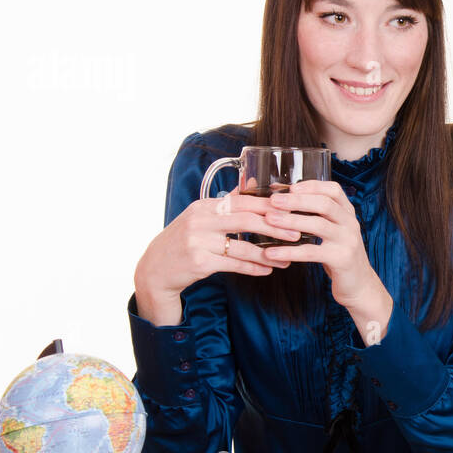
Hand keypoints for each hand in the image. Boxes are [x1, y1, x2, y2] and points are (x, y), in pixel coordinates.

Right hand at [133, 193, 301, 325]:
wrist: (155, 270)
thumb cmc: (184, 242)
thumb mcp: (201, 217)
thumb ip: (226, 203)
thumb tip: (252, 183)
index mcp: (204, 206)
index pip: (243, 201)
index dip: (270, 206)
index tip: (292, 210)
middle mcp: (200, 220)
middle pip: (246, 220)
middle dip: (276, 227)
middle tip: (297, 233)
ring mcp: (198, 241)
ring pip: (242, 246)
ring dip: (268, 253)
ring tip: (287, 257)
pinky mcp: (198, 262)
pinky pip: (233, 264)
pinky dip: (253, 267)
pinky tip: (268, 270)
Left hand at [262, 180, 392, 339]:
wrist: (360, 286)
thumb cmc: (339, 256)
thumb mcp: (334, 232)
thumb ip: (318, 217)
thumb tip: (286, 200)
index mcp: (348, 214)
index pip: (333, 190)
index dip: (311, 186)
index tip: (290, 187)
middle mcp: (350, 224)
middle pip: (324, 203)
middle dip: (296, 200)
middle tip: (273, 200)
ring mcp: (348, 241)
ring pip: (318, 224)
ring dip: (290, 220)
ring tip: (269, 219)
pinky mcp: (341, 259)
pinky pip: (311, 252)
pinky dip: (289, 251)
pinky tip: (271, 253)